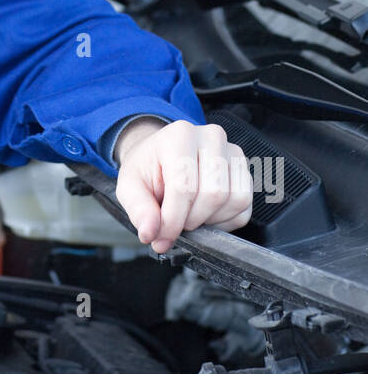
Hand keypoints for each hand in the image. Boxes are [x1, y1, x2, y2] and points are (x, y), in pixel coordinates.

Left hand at [112, 117, 253, 254]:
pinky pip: (244, 207)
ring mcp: (233, 153)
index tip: (161, 237)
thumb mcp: (129, 186)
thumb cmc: (148, 169)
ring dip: (210, 220)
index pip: (185, 186)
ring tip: (189, 215)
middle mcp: (212, 138)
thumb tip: (150, 231)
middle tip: (176, 222)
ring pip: (235, 200)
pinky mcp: (244, 171)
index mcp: (180, 136)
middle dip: (192, 220)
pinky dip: (225, 221)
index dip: (173, 220)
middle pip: (214, 194)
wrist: (161, 157)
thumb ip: (138, 208)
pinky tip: (205, 214)